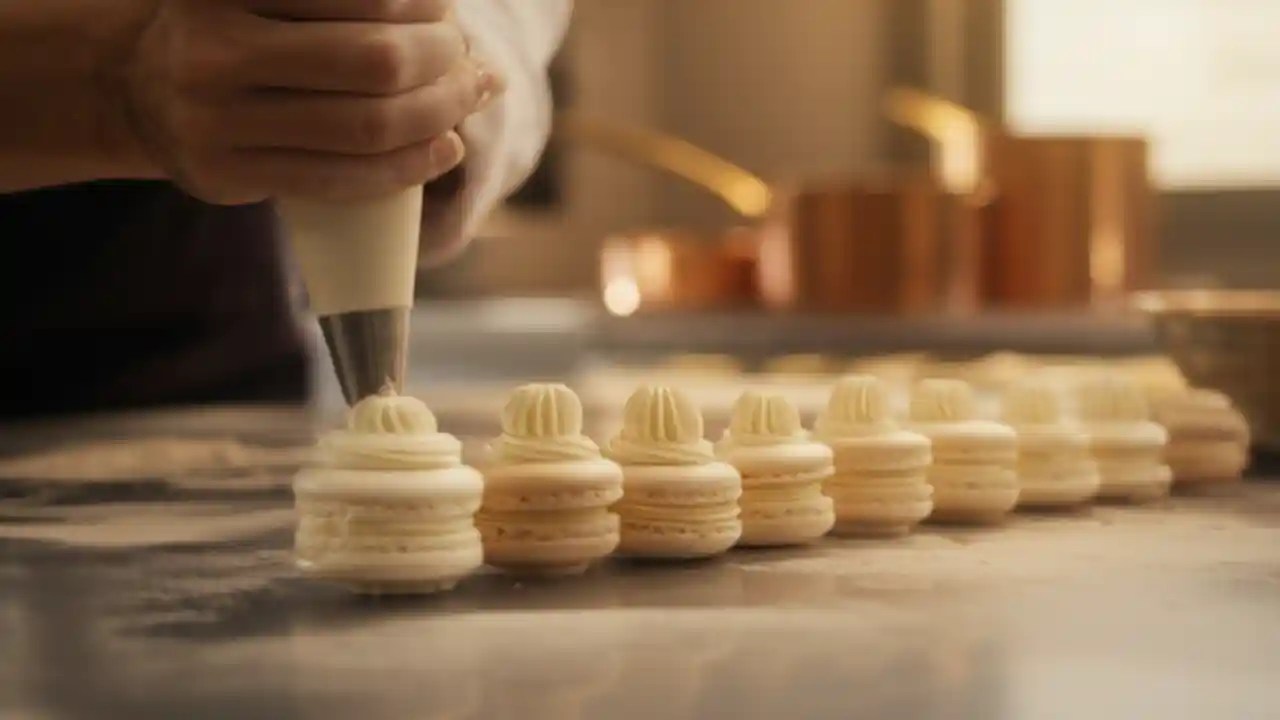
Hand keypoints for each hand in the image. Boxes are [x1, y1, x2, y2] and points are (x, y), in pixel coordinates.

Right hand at [120, 0, 498, 203]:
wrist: (136, 88)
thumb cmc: (236, 30)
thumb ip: (348, 7)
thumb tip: (463, 37)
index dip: (423, 7)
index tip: (446, 14)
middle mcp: (214, 46)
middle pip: (376, 62)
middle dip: (443, 64)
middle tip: (466, 61)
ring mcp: (214, 119)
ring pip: (367, 128)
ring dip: (440, 116)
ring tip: (466, 98)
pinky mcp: (227, 176)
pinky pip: (341, 179)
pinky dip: (408, 166)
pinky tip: (443, 149)